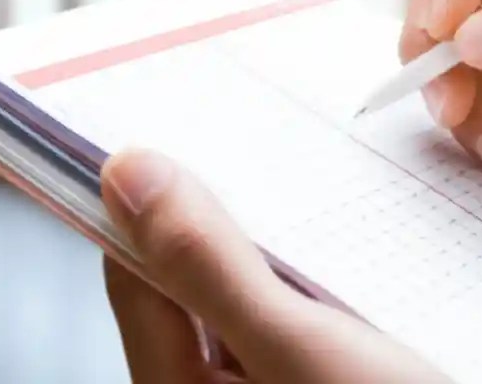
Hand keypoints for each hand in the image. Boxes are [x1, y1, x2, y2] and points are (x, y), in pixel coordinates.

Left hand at [100, 149, 446, 382]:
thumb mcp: (296, 346)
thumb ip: (207, 266)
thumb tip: (130, 177)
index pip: (132, 277)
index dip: (143, 202)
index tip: (171, 134)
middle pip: (192, 287)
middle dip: (219, 221)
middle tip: (253, 149)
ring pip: (250, 303)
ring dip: (276, 250)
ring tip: (310, 191)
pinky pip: (297, 327)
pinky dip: (315, 286)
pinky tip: (351, 255)